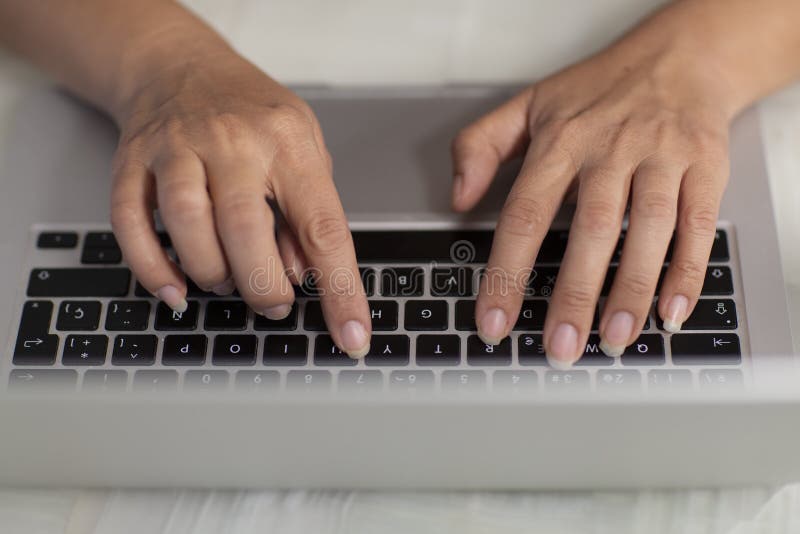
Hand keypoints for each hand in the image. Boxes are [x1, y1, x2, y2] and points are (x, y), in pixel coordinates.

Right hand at [110, 50, 371, 356]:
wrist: (180, 66)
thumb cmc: (252, 114)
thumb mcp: (303, 148)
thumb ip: (308, 212)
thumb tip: (307, 277)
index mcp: (288, 142)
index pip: (322, 227)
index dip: (341, 289)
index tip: (353, 336)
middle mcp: (232, 142)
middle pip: (245, 230)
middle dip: (264, 288)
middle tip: (275, 304)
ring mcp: (176, 149)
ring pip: (187, 225)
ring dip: (211, 274)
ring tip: (227, 283)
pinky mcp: (133, 162)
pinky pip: (131, 224)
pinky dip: (152, 269)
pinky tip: (175, 289)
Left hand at [451, 37, 738, 367]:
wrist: (678, 59)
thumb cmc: (598, 92)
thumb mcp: (527, 105)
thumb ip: (480, 147)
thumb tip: (456, 197)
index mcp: (560, 142)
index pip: (524, 215)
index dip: (506, 273)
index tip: (493, 322)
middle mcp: (610, 151)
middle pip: (591, 231)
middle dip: (574, 296)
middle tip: (560, 347)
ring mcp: (661, 159)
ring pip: (646, 232)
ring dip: (631, 291)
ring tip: (613, 340)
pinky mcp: (704, 167)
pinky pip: (698, 224)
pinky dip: (686, 271)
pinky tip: (670, 311)